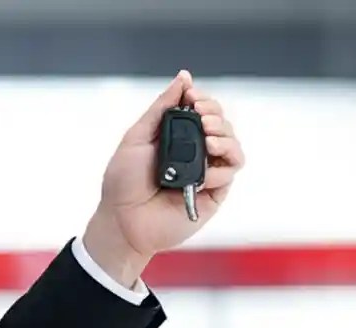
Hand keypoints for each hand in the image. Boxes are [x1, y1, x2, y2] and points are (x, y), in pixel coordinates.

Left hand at [83, 70, 245, 284]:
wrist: (122, 220)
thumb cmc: (123, 182)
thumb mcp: (137, 137)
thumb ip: (161, 108)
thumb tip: (184, 77)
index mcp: (177, 136)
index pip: (204, 110)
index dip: (204, 100)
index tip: (193, 97)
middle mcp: (195, 152)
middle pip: (222, 124)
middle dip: (216, 114)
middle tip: (202, 117)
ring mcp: (206, 172)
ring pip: (233, 146)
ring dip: (225, 137)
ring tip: (208, 140)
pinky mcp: (214, 192)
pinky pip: (231, 171)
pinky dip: (220, 168)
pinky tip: (202, 174)